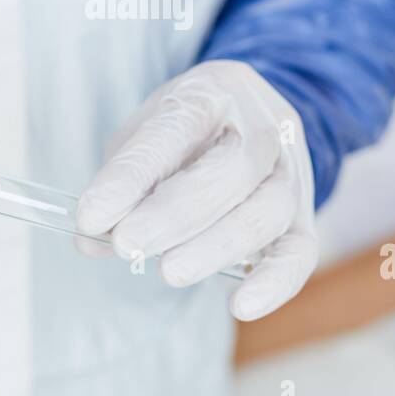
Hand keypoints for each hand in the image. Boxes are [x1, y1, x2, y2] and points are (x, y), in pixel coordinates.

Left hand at [76, 60, 316, 320]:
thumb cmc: (186, 130)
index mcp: (214, 91)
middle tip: (126, 244)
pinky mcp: (304, 213)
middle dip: (173, 214)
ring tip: (168, 271)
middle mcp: (263, 124)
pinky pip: (301, 251)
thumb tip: (90, 238)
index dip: (130, 177)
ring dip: (215, 248)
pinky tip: (239, 304)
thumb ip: (121, 181)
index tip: (90, 215)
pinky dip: (274, 282)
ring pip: (267, 211)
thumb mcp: (145, 134)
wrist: (249, 116)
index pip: (174, 130)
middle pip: (232, 169)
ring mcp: (292, 169)